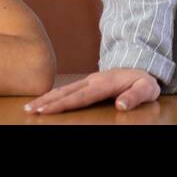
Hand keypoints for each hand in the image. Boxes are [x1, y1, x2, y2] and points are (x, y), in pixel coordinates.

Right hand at [23, 68, 159, 114]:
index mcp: (105, 83)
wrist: (143, 67)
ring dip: (47, 98)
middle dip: (48, 101)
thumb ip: (135, 97)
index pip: (81, 96)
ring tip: (30, 107)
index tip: (46, 110)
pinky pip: (68, 89)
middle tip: (30, 110)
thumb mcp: (147, 89)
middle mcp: (94, 80)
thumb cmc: (145, 82)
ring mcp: (89, 80)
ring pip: (64, 89)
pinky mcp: (88, 83)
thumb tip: (121, 106)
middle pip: (67, 92)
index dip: (63, 104)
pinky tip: (43, 101)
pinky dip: (54, 95)